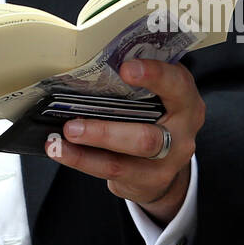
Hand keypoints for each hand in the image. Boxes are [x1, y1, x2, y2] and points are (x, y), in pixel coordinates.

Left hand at [44, 60, 203, 225]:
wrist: (169, 160)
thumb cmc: (156, 112)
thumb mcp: (159, 93)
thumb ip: (137, 80)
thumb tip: (90, 62)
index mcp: (186, 101)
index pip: (176, 85)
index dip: (154, 76)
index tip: (125, 69)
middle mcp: (181, 136)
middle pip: (147, 138)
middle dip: (105, 132)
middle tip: (72, 125)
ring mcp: (166, 164)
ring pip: (123, 163)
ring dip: (85, 153)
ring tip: (58, 142)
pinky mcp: (147, 182)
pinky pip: (111, 173)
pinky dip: (82, 162)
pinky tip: (60, 151)